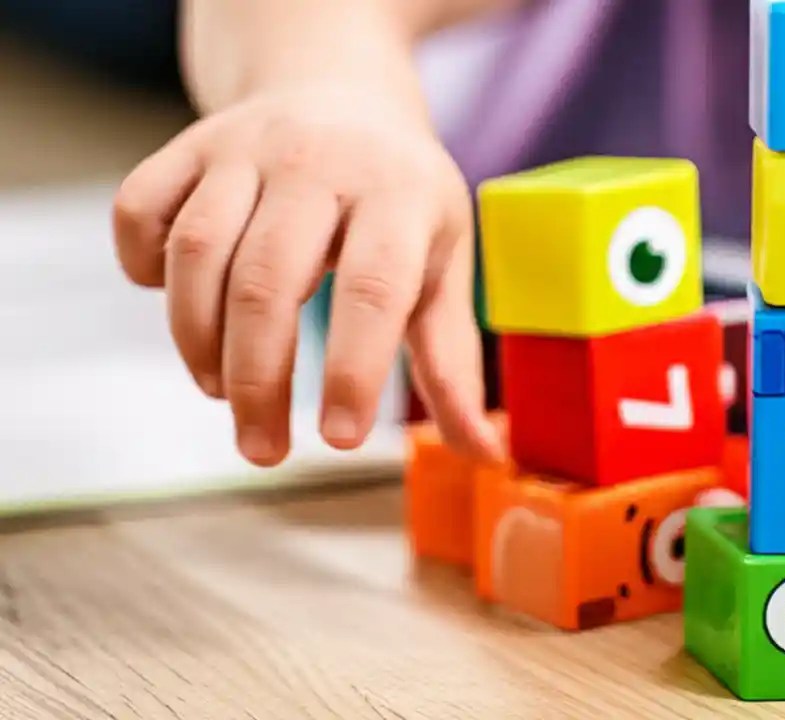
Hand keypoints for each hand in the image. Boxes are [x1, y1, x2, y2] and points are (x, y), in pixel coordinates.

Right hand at [112, 84, 500, 466]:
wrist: (342, 88)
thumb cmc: (401, 200)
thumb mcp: (442, 266)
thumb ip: (451, 362)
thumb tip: (484, 455)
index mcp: (400, 195)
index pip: (374, 289)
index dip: (353, 370)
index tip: (339, 440)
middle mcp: (320, 162)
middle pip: (268, 281)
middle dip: (259, 381)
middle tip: (263, 449)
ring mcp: (246, 147)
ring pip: (197, 251)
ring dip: (198, 339)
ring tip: (223, 392)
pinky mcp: (189, 144)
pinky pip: (141, 210)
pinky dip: (141, 270)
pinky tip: (179, 308)